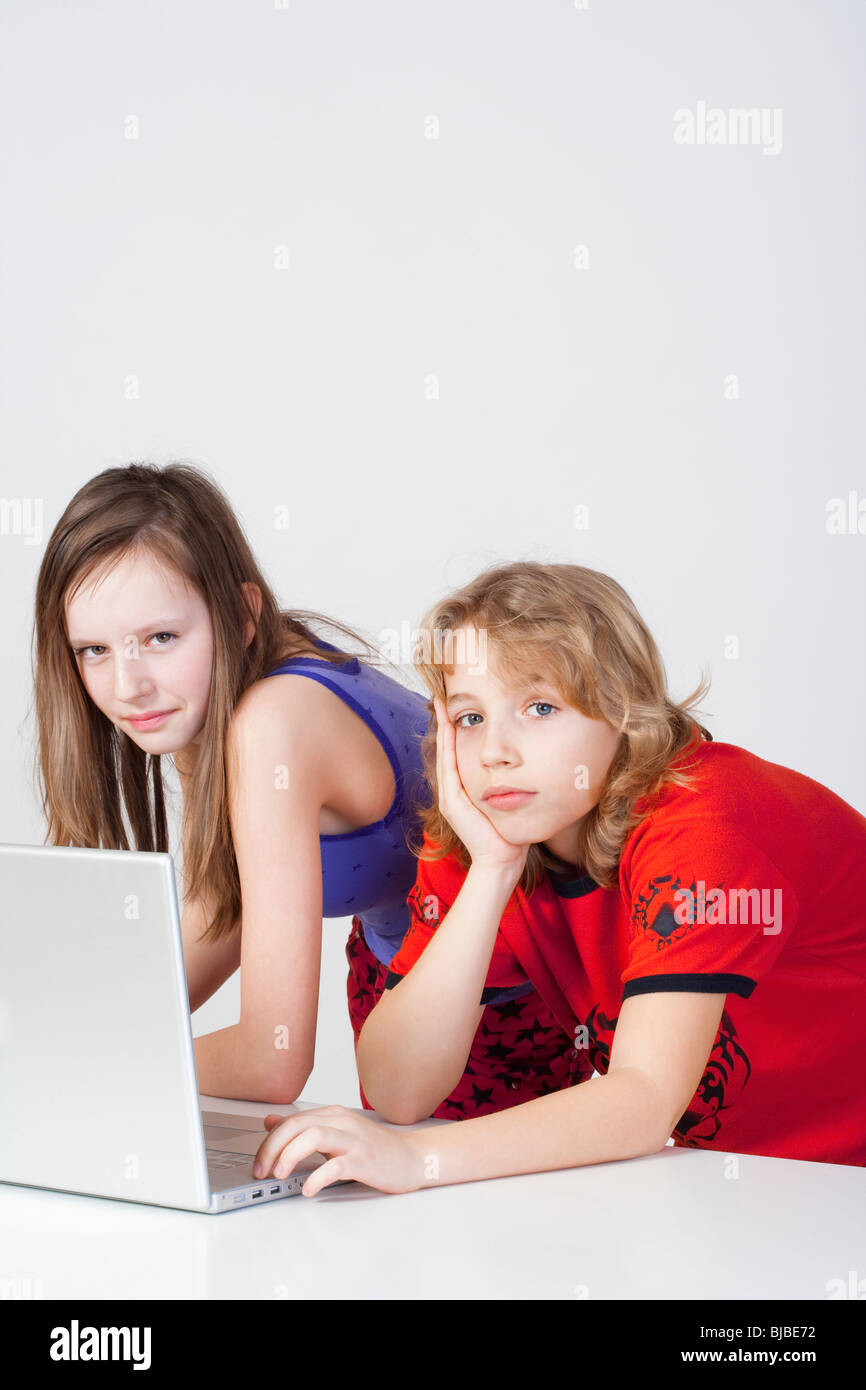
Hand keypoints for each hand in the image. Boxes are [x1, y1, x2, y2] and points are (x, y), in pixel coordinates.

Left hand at [252, 1105, 423, 1195]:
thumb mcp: (335, 1134)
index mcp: (332, 1115)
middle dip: (272, 1148)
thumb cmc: (374, 1149)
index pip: (291, 1121)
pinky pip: (337, 1165)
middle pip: (298, 1125)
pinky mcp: (365, 1161)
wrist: (413, 1158)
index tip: (258, 1164)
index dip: (268, 1142)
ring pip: (314, 1136)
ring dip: (290, 1155)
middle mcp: (341, 1123)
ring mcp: (354, 1140)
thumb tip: (271, 1122)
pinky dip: (318, 1177)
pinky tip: (308, 1189)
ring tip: (280, 1175)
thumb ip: (304, 1128)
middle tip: (261, 1171)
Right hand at [433, 695, 528, 880]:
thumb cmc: (509, 833)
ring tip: (442, 705)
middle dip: (444, 721)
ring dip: (443, 728)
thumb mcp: (509, 800)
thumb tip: (522, 765)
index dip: (454, 727)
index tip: (455, 705)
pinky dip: (447, 746)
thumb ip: (510, 783)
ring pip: (444, 753)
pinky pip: (448, 767)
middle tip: (442, 696)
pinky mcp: (452, 802)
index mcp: (463, 788)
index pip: (456, 750)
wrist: (501, 860)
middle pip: (446, 747)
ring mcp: (449, 795)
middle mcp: (452, 789)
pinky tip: (449, 728)